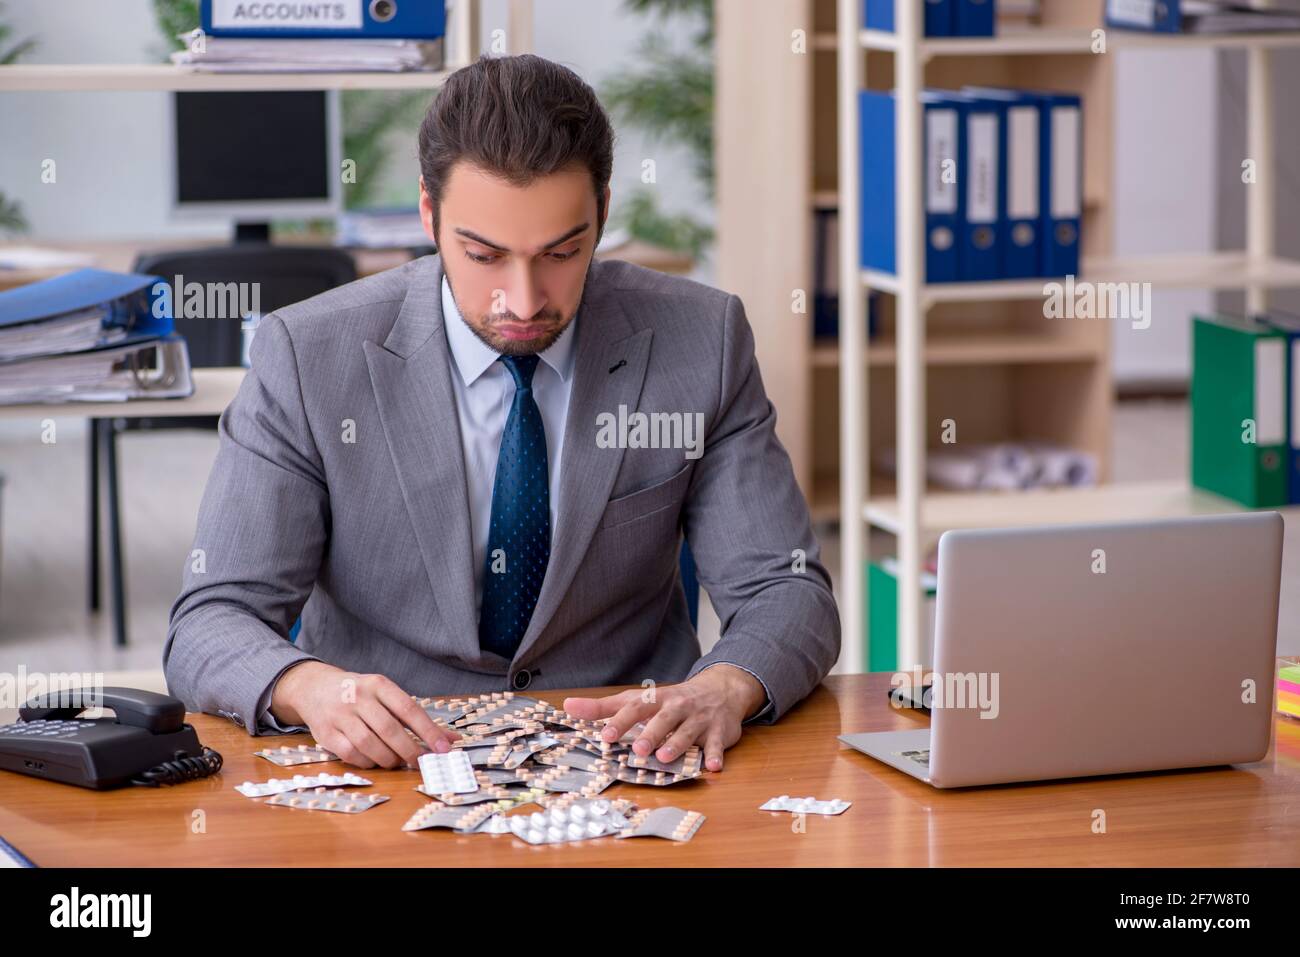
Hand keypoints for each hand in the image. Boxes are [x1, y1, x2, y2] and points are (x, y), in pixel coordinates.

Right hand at [270, 661, 459, 768]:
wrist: (314, 688)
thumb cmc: (359, 694)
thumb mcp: (386, 695)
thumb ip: (415, 718)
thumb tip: (450, 740)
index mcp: (378, 684)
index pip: (409, 709)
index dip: (429, 731)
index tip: (444, 749)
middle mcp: (358, 697)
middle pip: (390, 730)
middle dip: (410, 751)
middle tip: (420, 762)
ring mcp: (340, 715)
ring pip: (370, 745)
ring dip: (389, 759)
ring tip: (396, 761)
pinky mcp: (326, 733)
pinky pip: (352, 755)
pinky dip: (368, 762)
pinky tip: (375, 760)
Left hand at [562, 665, 765, 772]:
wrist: (720, 690)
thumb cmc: (671, 700)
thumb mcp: (638, 699)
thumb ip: (604, 707)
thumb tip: (568, 706)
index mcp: (657, 699)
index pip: (636, 708)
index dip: (621, 720)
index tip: (606, 735)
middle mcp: (678, 707)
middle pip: (664, 719)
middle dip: (651, 733)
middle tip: (638, 750)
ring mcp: (700, 719)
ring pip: (688, 731)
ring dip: (677, 745)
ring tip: (664, 758)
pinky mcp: (719, 732)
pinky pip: (717, 744)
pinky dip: (715, 755)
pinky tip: (712, 767)